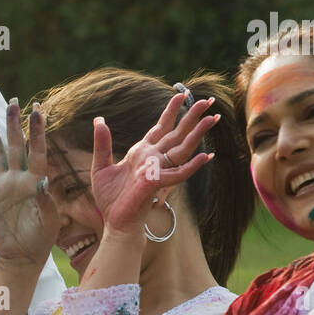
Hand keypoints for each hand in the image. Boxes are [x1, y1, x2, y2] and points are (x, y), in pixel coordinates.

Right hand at [0, 98, 59, 268]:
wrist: (23, 255)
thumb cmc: (41, 238)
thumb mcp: (48, 220)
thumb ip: (45, 200)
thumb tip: (42, 181)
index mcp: (35, 180)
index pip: (37, 150)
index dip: (37, 130)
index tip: (38, 109)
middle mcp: (18, 179)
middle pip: (15, 146)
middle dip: (13, 124)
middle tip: (11, 102)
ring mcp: (2, 187)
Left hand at [90, 91, 217, 235]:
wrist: (114, 221)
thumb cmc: (111, 198)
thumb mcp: (101, 166)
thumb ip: (102, 143)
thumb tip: (99, 120)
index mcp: (142, 152)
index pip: (161, 127)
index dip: (171, 110)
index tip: (181, 93)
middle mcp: (154, 159)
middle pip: (177, 133)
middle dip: (192, 116)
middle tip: (208, 100)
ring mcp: (158, 170)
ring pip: (182, 148)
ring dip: (198, 133)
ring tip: (213, 118)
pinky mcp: (157, 183)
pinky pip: (179, 173)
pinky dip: (193, 165)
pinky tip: (207, 155)